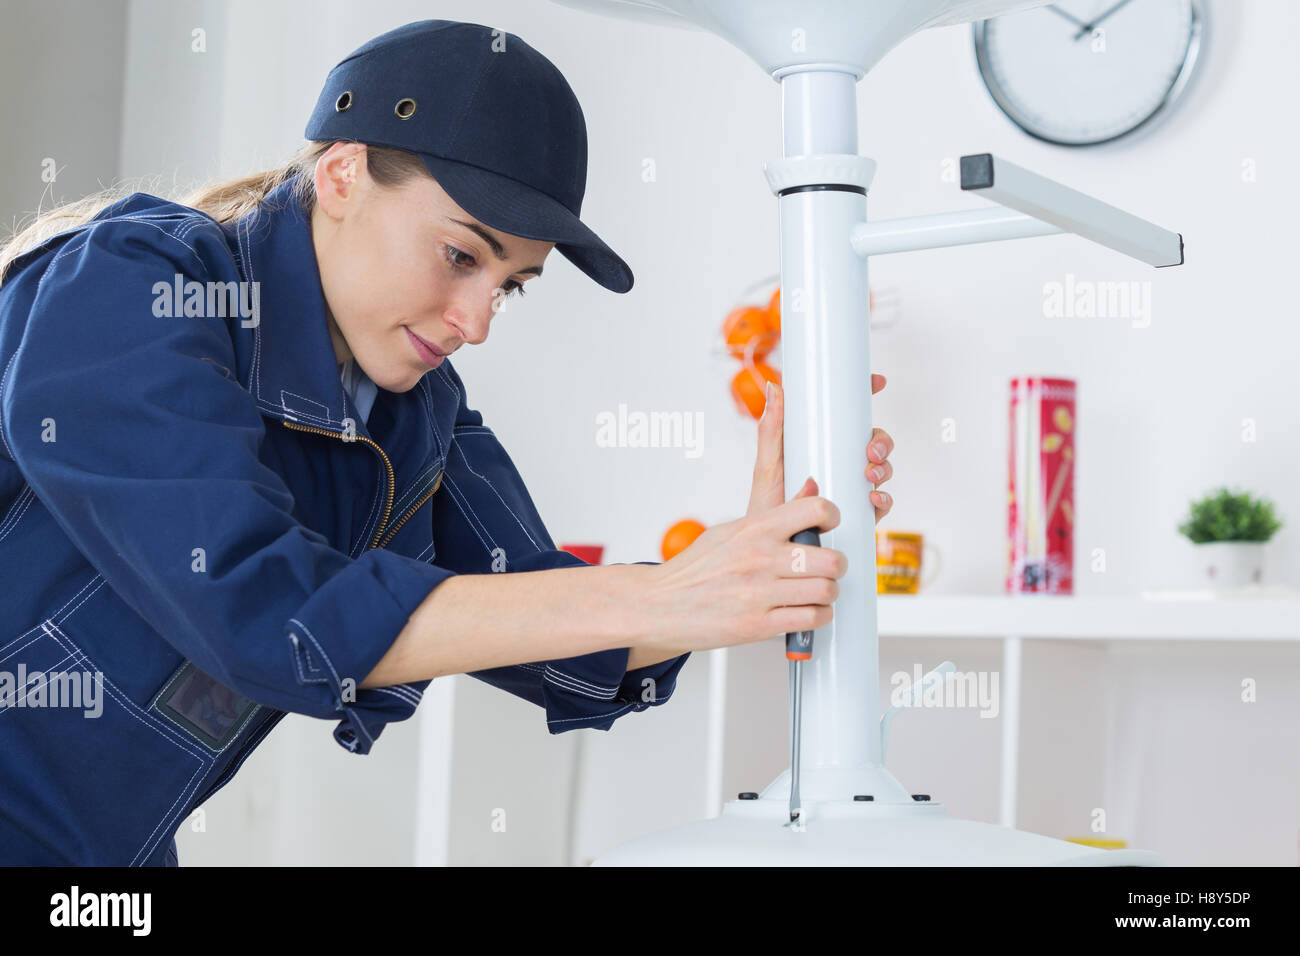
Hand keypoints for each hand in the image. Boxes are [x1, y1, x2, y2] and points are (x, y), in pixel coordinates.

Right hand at [641, 494, 848, 655]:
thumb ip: (773, 515)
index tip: (829, 526)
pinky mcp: (759, 625)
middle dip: (836, 565)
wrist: (658, 604)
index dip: (833, 516)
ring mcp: (760, 593)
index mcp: (755, 529)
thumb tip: (809, 488)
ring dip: (828, 593)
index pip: (816, 509)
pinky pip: (811, 619)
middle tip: (827, 567)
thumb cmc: (694, 570)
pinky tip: (806, 611)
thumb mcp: (731, 531)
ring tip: (816, 591)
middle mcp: (760, 558)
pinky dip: (817, 617)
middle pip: (831, 559)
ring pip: (826, 591)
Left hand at [745, 376, 893, 522]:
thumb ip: (771, 429)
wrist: (770, 551)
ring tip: (870, 474)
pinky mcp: (858, 516)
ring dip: (884, 467)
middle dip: (880, 440)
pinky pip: (881, 504)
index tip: (876, 382)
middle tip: (870, 451)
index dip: (866, 395)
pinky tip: (874, 498)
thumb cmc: (767, 506)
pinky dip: (884, 498)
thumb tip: (776, 386)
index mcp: (822, 446)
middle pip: (872, 442)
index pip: (849, 418)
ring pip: (882, 469)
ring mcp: (852, 489)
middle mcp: (841, 465)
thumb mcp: (768, 464)